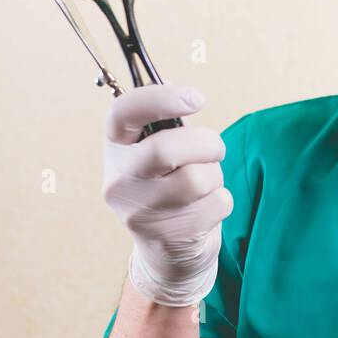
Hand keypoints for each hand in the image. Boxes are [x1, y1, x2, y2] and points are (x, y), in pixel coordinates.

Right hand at [101, 83, 233, 306]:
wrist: (167, 250)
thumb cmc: (168, 185)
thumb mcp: (157, 151)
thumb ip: (167, 123)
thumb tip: (178, 86)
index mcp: (116, 148)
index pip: (123, 112)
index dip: (160, 97)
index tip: (196, 99)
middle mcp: (119, 179)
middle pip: (165, 149)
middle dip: (206, 143)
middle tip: (214, 148)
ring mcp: (140, 211)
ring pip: (196, 178)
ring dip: (215, 175)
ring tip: (206, 182)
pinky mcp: (167, 237)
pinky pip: (216, 203)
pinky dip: (222, 201)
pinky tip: (205, 208)